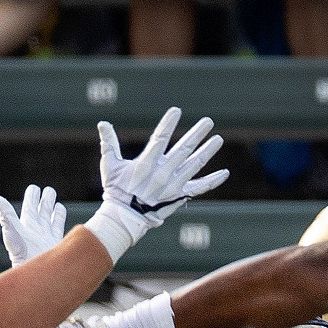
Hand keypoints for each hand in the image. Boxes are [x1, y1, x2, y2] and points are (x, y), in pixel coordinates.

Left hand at [0, 184, 66, 266]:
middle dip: (42, 198)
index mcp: (25, 223)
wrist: (37, 273)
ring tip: (52, 195)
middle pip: (39, 209)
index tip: (34, 188)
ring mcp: (46, 234)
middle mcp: (36, 228)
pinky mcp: (56, 241)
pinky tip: (60, 209)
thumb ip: (6, 215)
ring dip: (51, 204)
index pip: (29, 206)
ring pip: (49, 215)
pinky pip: (58, 225)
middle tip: (46, 190)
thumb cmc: (21, 255)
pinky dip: (60, 216)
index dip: (31, 196)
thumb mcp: (12, 232)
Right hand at [84, 107, 227, 263]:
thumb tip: (102, 123)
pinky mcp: (180, 195)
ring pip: (195, 165)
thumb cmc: (116, 189)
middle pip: (183, 150)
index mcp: (145, 164)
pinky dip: (213, 181)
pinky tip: (225, 173)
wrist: (125, 217)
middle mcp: (162, 173)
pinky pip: (200, 188)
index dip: (168, 124)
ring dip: (208, 151)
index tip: (177, 110)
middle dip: (196, 134)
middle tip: (208, 121)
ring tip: (218, 139)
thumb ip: (109, 143)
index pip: (159, 139)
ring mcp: (173, 185)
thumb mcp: (109, 165)